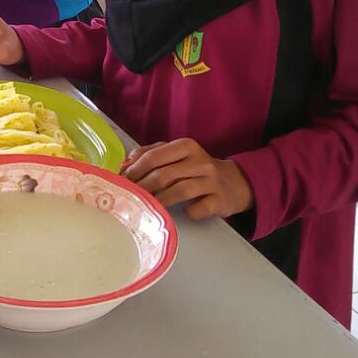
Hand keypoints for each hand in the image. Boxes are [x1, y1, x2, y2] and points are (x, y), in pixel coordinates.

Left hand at [119, 138, 252, 219]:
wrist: (234, 183)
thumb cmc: (196, 169)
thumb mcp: (176, 155)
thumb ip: (150, 155)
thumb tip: (125, 166)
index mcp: (186, 146)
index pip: (154, 156)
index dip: (135, 169)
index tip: (123, 180)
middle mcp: (201, 161)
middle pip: (164, 175)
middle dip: (142, 187)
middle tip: (130, 196)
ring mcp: (212, 181)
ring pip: (179, 191)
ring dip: (159, 201)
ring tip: (147, 206)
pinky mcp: (219, 201)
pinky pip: (197, 209)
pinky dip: (187, 212)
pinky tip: (182, 212)